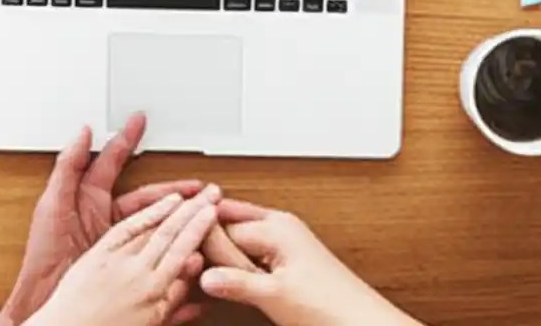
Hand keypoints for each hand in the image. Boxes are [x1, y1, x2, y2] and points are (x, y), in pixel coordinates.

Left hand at [0, 114, 205, 325]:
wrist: (44, 297)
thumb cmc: (44, 254)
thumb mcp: (53, 205)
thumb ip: (67, 167)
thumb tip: (81, 133)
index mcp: (87, 196)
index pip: (112, 161)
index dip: (126, 140)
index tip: (138, 120)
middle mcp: (104, 213)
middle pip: (146, 193)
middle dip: (173, 187)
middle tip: (196, 184)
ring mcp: (117, 235)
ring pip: (155, 219)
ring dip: (177, 214)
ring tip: (201, 210)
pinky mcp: (124, 257)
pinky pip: (153, 246)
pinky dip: (172, 242)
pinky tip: (188, 242)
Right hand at [199, 200, 421, 325]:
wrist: (362, 321)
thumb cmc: (330, 306)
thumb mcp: (275, 296)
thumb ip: (236, 282)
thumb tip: (203, 274)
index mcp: (276, 227)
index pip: (222, 226)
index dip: (198, 241)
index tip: (177, 250)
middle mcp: (280, 226)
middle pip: (229, 224)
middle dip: (208, 238)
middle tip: (183, 254)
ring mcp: (284, 239)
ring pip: (239, 235)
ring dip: (222, 249)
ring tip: (201, 264)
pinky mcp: (287, 256)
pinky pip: (252, 247)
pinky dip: (237, 258)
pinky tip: (227, 273)